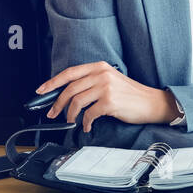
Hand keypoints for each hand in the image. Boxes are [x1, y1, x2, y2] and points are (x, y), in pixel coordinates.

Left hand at [37, 62, 175, 131]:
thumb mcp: (110, 80)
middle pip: (70, 88)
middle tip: (52, 113)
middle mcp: (102, 74)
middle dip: (57, 103)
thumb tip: (67, 94)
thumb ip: (91, 82)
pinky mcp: (110, 102)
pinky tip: (87, 125)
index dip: (53, 82)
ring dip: (70, 115)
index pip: (70, 72)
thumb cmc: (130, 94)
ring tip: (71, 121)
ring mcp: (106, 87)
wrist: (151, 103)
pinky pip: (88, 114)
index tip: (41, 91)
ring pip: (76, 101)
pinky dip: (85, 122)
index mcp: (100, 66)